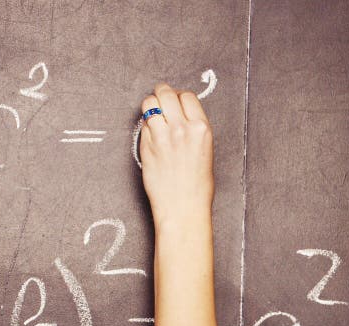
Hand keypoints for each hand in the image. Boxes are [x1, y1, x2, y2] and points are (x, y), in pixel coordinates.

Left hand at [139, 82, 213, 230]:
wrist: (183, 208)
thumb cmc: (197, 186)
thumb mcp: (206, 151)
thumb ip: (193, 130)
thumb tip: (178, 114)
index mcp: (201, 129)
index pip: (187, 96)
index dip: (180, 97)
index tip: (177, 102)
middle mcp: (182, 128)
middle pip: (166, 93)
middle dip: (163, 94)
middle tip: (162, 102)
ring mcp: (162, 136)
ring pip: (149, 103)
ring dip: (151, 106)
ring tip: (154, 116)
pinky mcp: (146, 145)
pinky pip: (143, 124)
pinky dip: (146, 125)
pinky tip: (152, 135)